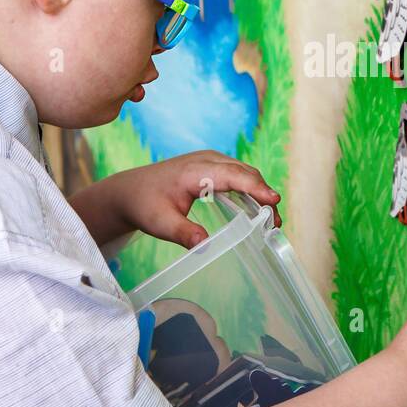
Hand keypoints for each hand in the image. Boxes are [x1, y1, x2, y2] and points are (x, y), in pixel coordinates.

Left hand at [72, 151, 280, 248]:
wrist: (130, 191)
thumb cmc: (145, 204)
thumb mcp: (160, 223)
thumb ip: (183, 233)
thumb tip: (205, 245)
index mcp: (195, 171)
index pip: (233, 176)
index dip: (255, 187)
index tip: (273, 200)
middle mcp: (206, 160)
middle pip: (245, 173)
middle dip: (264, 195)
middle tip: (275, 223)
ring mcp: (210, 161)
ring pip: (245, 173)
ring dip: (260, 192)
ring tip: (271, 220)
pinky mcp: (212, 167)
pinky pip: (238, 175)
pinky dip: (252, 189)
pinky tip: (258, 208)